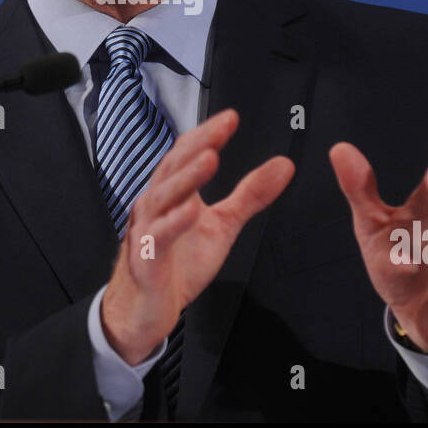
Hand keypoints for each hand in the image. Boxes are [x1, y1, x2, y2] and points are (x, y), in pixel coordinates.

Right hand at [101, 109, 294, 364]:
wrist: (145, 309)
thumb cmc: (177, 263)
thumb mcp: (223, 225)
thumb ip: (250, 195)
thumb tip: (283, 167)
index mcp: (175, 193)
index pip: (187, 155)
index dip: (207, 135)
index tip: (231, 118)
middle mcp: (157, 204)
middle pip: (174, 167)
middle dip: (198, 145)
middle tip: (222, 128)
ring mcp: (148, 229)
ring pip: (163, 196)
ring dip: (186, 178)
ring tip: (209, 159)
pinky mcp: (146, 258)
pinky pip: (158, 237)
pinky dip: (173, 223)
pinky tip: (190, 212)